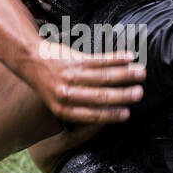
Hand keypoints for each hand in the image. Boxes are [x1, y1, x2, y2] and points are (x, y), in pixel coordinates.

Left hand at [26, 47, 144, 123]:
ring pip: (103, 76)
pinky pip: (99, 60)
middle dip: (124, 95)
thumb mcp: (58, 102)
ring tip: (142, 73)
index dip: (111, 115)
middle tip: (140, 93)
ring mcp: (71, 76)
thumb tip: (106, 115)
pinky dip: (116, 58)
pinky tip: (129, 57)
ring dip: (125, 74)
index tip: (127, 114)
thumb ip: (79, 108)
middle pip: (101, 96)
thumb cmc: (49, 84)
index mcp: (63, 110)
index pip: (91, 114)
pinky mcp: (74, 60)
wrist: (30, 60)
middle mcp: (67, 94)